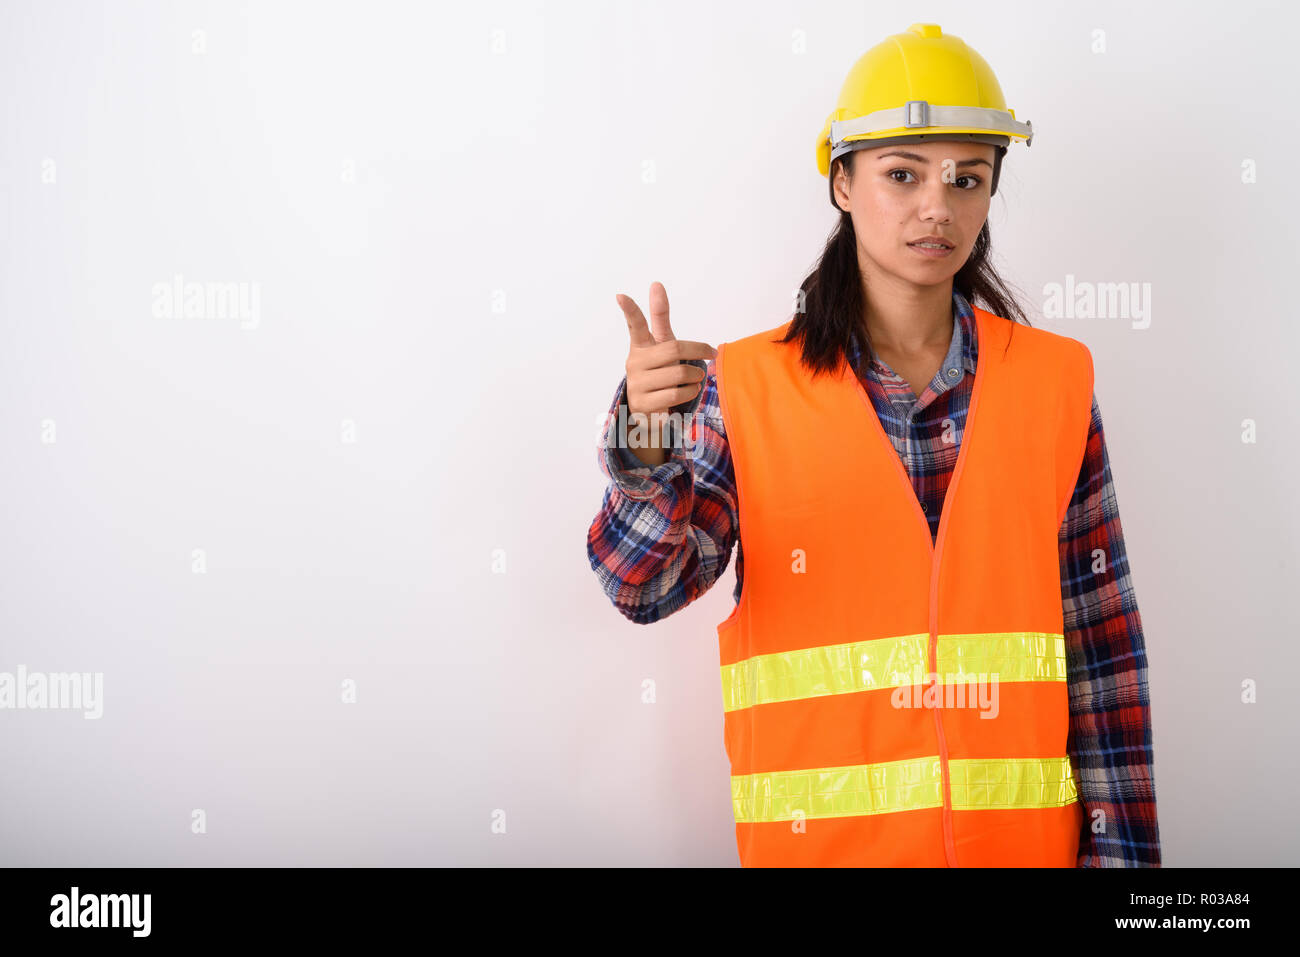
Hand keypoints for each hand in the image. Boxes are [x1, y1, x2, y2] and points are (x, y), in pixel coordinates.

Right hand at [614, 282, 716, 464]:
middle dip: (697, 352)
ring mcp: (636, 383)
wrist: (649, 407)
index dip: (630, 310)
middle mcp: (635, 362)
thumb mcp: (662, 343)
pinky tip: (691, 390)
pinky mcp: (643, 403)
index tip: (620, 295)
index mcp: (640, 345)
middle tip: (710, 355)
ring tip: (697, 378)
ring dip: (696, 376)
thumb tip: (656, 283)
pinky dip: (691, 391)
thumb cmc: (659, 369)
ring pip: (678, 374)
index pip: (635, 325)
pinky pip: (676, 393)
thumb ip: (660, 316)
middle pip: (673, 350)